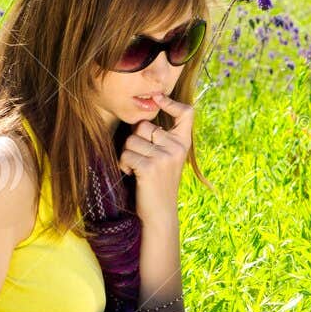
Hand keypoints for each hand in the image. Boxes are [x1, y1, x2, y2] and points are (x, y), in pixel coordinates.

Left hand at [120, 92, 192, 222]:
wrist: (160, 214)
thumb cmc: (159, 184)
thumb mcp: (168, 158)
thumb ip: (162, 139)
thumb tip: (144, 116)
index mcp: (183, 144)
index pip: (186, 113)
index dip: (171, 102)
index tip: (158, 98)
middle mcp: (176, 148)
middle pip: (143, 126)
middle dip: (136, 141)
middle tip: (144, 160)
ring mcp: (164, 157)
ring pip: (131, 140)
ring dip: (128, 155)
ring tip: (139, 170)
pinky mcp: (150, 167)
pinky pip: (126, 154)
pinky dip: (124, 165)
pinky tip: (134, 176)